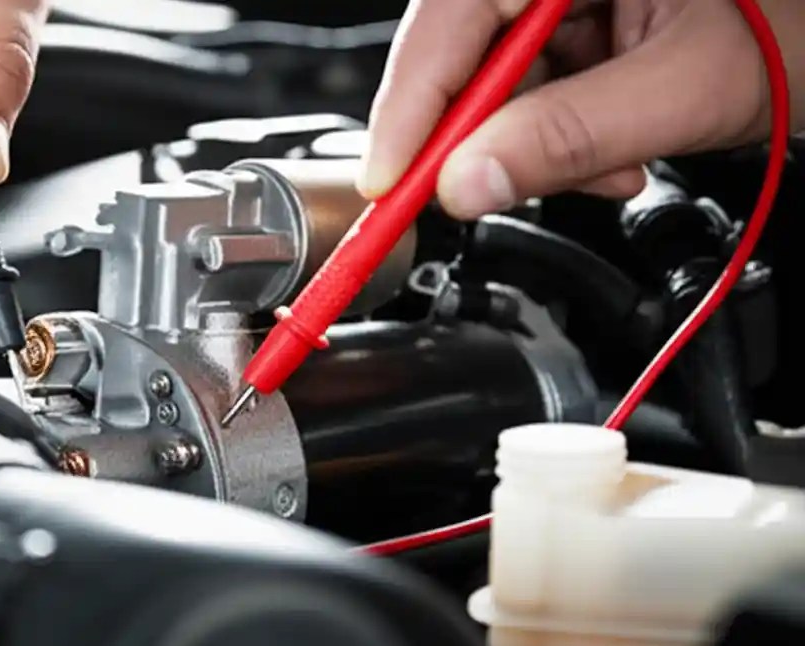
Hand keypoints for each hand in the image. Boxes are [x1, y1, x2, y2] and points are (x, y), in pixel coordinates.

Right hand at [359, 0, 804, 219]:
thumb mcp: (689, 85)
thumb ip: (571, 135)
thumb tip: (468, 182)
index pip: (451, 15)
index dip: (411, 104)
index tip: (388, 181)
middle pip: (464, 49)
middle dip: (479, 134)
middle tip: (470, 194)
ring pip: (499, 79)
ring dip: (534, 145)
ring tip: (604, 167)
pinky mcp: (584, 24)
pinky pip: (536, 89)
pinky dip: (561, 139)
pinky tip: (613, 153)